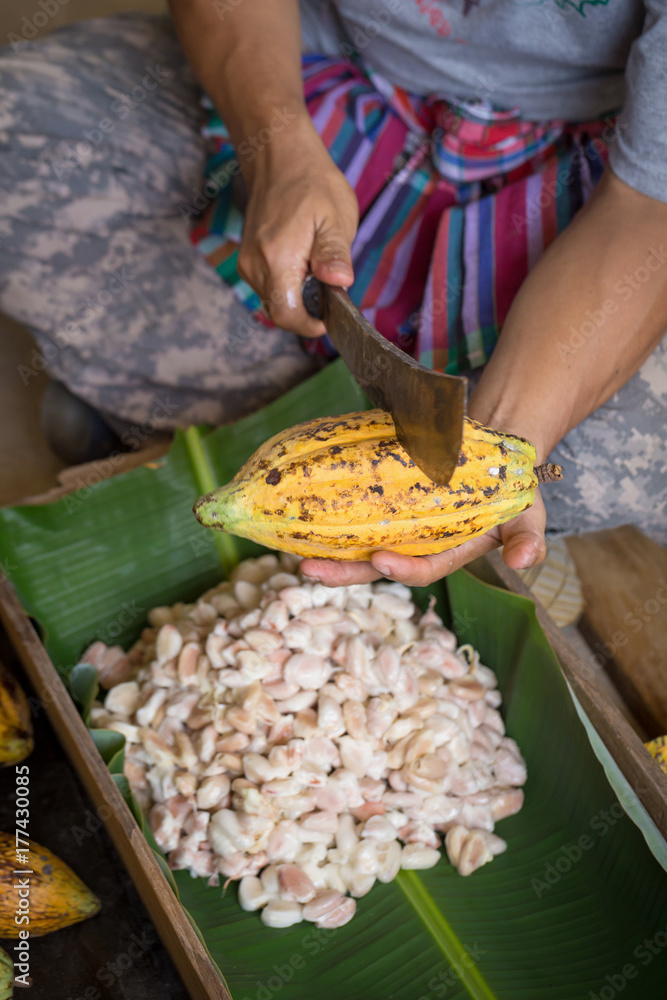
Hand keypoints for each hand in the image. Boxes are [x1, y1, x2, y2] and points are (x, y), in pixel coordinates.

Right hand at [237, 114, 358, 336]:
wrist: (279, 155)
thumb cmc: (311, 182)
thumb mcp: (336, 217)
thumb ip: (335, 254)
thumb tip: (339, 283)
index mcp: (276, 259)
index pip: (287, 315)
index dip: (310, 326)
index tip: (330, 319)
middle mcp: (254, 266)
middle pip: (281, 312)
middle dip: (308, 310)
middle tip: (331, 287)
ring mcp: (247, 263)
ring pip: (275, 301)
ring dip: (299, 296)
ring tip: (318, 267)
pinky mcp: (247, 259)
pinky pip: (269, 287)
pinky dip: (289, 285)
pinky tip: (304, 263)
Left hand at [300, 491, 546, 586]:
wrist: (495, 452)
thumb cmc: (510, 489)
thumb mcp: (526, 514)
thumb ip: (526, 538)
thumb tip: (527, 559)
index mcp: (447, 554)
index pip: (421, 570)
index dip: (400, 570)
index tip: (380, 560)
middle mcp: (415, 544)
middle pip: (374, 565)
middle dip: (342, 571)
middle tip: (308, 571)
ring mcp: (396, 523)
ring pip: (356, 542)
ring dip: (325, 548)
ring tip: (292, 550)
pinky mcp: (382, 500)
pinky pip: (353, 512)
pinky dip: (329, 515)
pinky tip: (302, 511)